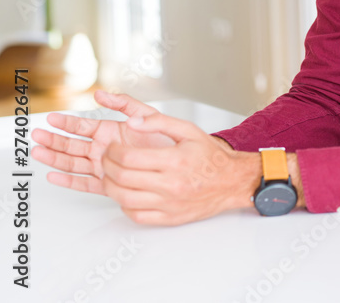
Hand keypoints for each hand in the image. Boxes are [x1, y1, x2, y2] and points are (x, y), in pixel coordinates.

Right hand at [31, 90, 175, 194]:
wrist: (184, 162)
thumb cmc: (167, 138)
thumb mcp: (148, 115)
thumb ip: (126, 104)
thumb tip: (101, 93)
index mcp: (111, 131)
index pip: (83, 126)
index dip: (67, 123)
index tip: (51, 119)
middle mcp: (104, 148)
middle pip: (73, 144)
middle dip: (54, 140)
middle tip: (36, 135)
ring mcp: (105, 165)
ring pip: (75, 162)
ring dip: (56, 158)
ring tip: (38, 153)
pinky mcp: (109, 182)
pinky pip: (86, 183)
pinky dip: (70, 180)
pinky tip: (54, 176)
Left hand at [99, 112, 262, 224]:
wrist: (233, 182)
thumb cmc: (211, 157)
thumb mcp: (189, 130)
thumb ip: (159, 122)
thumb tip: (132, 121)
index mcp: (174, 160)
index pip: (128, 158)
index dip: (113, 151)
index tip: (112, 147)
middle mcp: (171, 184)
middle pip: (122, 178)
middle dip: (107, 166)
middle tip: (106, 159)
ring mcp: (169, 204)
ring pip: (124, 199)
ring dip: (110, 186)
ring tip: (112, 176)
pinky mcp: (169, 218)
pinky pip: (136, 215)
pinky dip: (124, 205)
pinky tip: (127, 193)